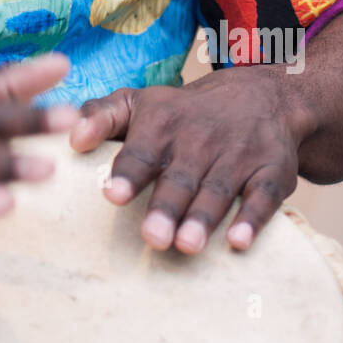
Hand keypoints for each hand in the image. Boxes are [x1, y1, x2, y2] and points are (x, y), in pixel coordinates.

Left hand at [70, 69, 315, 254]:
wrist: (260, 96)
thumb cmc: (182, 112)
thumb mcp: (139, 102)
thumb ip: (101, 116)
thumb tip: (71, 139)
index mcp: (162, 123)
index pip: (142, 150)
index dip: (128, 173)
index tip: (113, 195)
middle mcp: (200, 139)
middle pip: (180, 177)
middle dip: (166, 207)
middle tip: (151, 237)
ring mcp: (238, 156)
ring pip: (218, 190)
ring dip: (202, 219)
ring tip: (187, 246)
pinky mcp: (271, 172)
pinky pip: (263, 197)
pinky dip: (252, 219)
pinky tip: (239, 242)